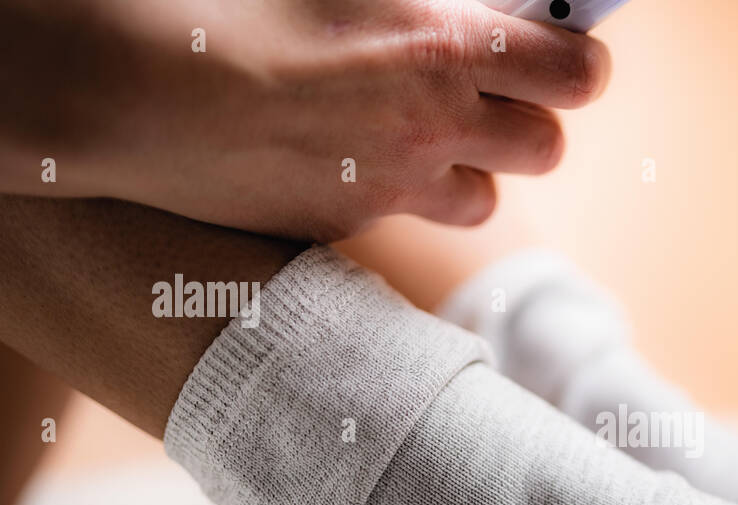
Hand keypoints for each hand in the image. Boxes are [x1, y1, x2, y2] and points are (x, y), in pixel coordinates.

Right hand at [0, 0, 610, 238]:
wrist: (133, 83)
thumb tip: (466, 4)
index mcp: (446, 42)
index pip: (577, 73)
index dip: (578, 63)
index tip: (564, 55)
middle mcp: (435, 124)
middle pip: (545, 147)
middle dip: (529, 118)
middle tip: (488, 91)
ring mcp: (393, 185)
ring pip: (483, 198)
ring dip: (469, 167)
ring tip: (421, 133)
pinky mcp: (345, 224)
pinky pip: (404, 215)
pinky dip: (396, 192)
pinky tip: (344, 153)